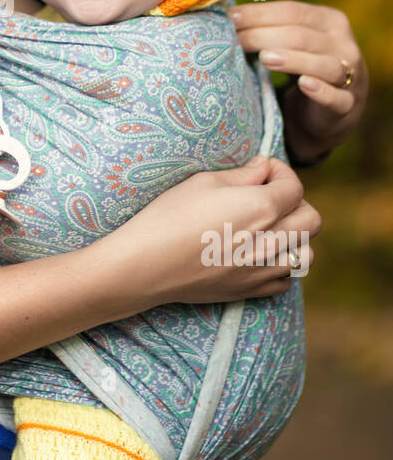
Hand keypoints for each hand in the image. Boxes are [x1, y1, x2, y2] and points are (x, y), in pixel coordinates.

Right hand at [110, 156, 320, 306]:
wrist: (146, 264)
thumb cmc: (170, 215)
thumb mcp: (203, 182)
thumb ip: (243, 175)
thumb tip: (265, 169)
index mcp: (261, 207)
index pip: (295, 186)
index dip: (281, 172)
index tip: (263, 172)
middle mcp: (270, 240)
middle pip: (312, 220)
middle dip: (296, 203)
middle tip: (269, 198)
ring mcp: (262, 270)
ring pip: (306, 253)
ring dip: (295, 238)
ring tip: (269, 229)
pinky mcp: (251, 290)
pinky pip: (286, 280)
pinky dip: (281, 266)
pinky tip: (259, 255)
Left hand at [228, 0, 367, 164]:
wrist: (329, 114)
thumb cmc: (300, 70)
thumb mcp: (289, 44)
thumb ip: (268, 29)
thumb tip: (224, 14)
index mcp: (328, 20)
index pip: (291, 11)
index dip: (258, 14)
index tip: (228, 18)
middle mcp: (343, 44)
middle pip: (301, 36)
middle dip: (263, 36)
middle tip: (233, 41)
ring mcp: (350, 76)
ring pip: (322, 64)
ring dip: (292, 59)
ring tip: (264, 59)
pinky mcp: (347, 105)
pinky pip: (336, 98)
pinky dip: (321, 91)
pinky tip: (304, 85)